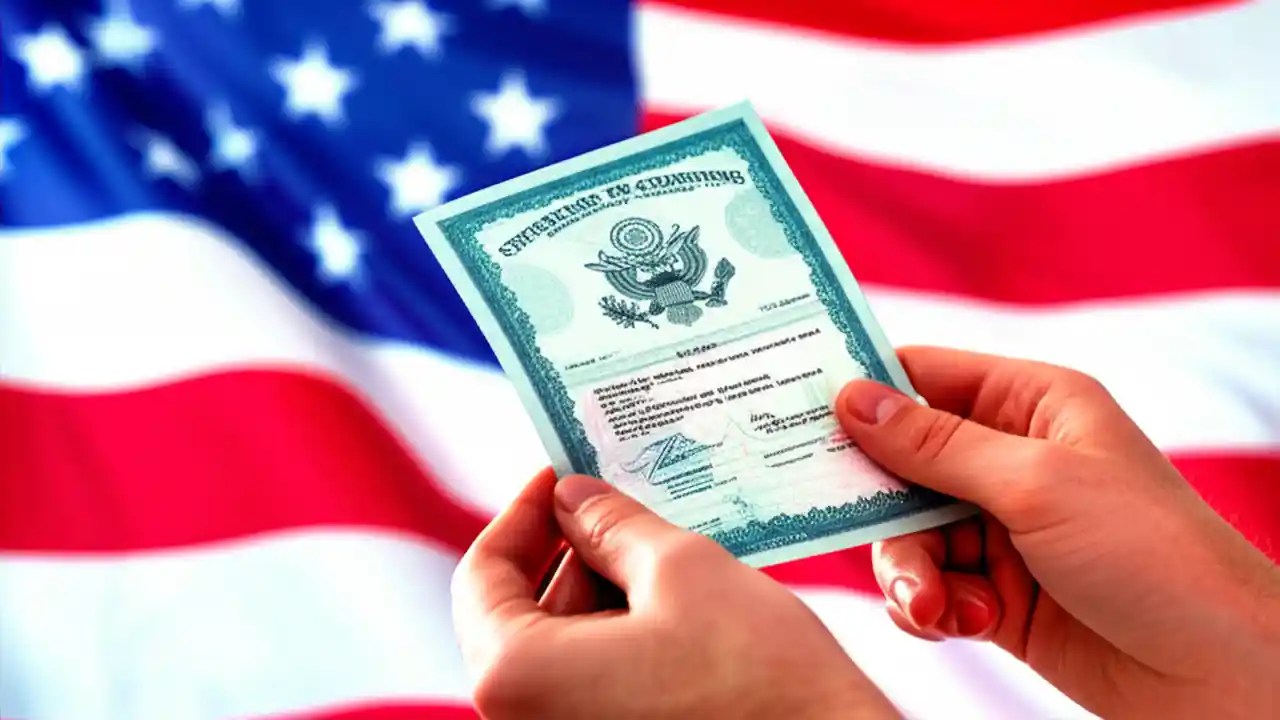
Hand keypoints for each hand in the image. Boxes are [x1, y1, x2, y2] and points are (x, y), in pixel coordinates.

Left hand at [452, 469, 897, 718]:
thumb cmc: (762, 683)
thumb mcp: (684, 573)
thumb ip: (612, 526)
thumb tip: (573, 498)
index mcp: (518, 678)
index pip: (480, 576)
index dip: (522, 513)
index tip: (559, 476)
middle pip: (514, 618)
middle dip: (564, 552)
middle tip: (614, 503)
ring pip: (555, 655)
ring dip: (594, 595)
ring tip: (652, 548)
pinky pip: (587, 690)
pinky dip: (614, 640)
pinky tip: (666, 605)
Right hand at [834, 347, 1279, 718]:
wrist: (1210, 673)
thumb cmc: (1147, 552)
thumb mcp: (1035, 484)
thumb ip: (935, 445)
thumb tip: (850, 398)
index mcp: (1030, 404)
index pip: (926, 377)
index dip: (865, 391)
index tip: (801, 412)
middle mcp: (1008, 458)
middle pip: (900, 464)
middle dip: (881, 506)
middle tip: (851, 527)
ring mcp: (998, 526)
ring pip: (905, 533)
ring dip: (909, 571)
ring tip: (934, 604)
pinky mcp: (991, 589)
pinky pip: (926, 585)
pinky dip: (930, 606)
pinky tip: (960, 622)